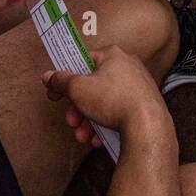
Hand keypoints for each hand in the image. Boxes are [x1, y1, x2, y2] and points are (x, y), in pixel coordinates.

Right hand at [42, 45, 170, 144]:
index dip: (66, 77)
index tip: (56, 92)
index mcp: (112, 55)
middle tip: (71, 121)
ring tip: (83, 136)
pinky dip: (107, 125)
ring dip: (89, 121)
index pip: (82, 60)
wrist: (147, 125)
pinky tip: (98, 140)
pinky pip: (120, 112)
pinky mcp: (145, 105)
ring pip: (106, 103)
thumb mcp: (78, 89)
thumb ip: (61, 81)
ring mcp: (138, 86)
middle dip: (78, 108)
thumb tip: (49, 76)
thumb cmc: (113, 100)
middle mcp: (128, 66)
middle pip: (93, 86)